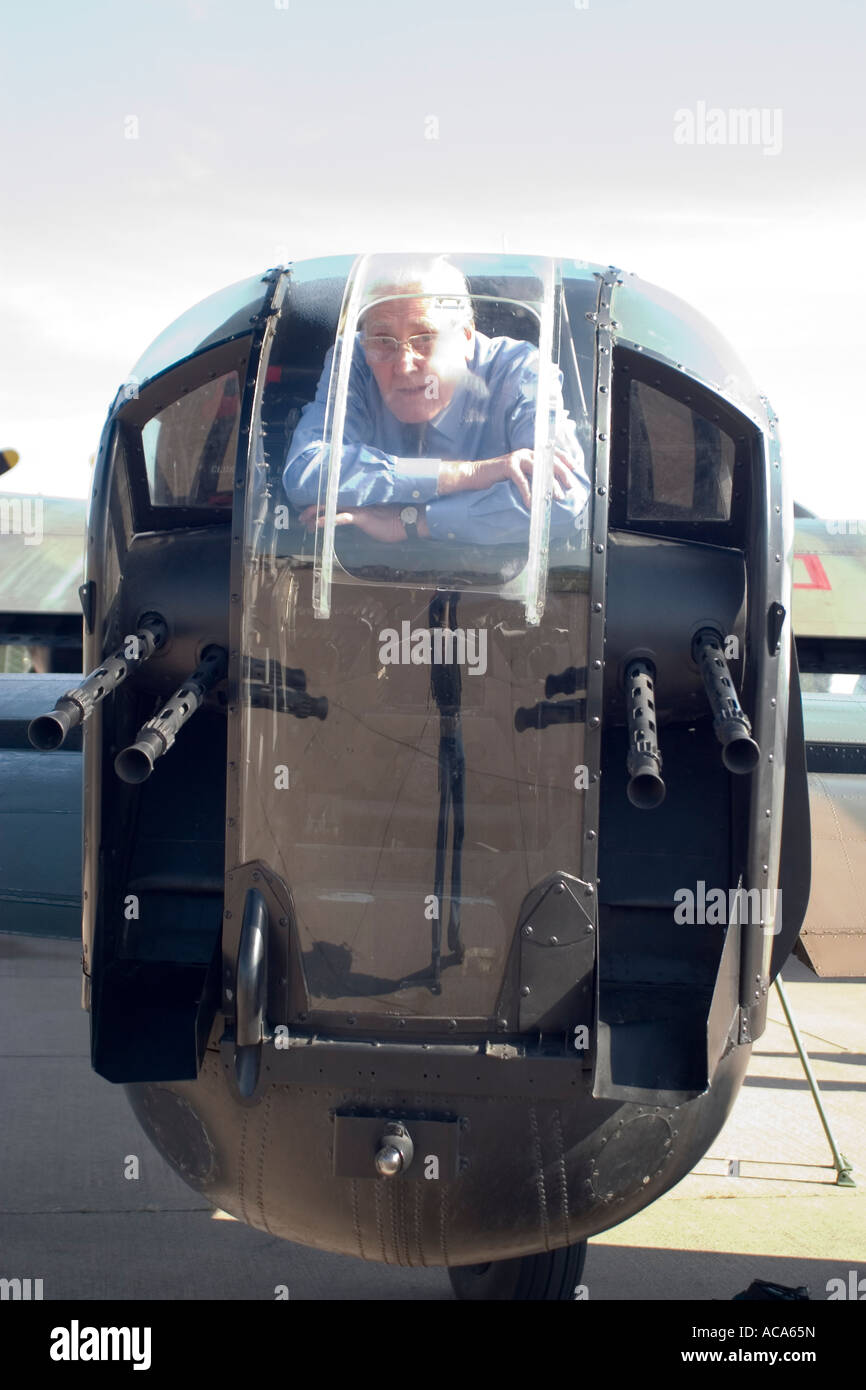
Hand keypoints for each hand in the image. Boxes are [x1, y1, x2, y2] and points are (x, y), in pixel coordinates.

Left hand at [298, 503, 412, 543]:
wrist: (409, 519)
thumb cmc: (395, 520)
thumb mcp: (376, 517)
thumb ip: (365, 514)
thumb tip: (359, 517)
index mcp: (358, 500)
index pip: (335, 498)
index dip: (321, 503)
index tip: (310, 511)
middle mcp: (355, 500)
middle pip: (329, 500)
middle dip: (313, 508)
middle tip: (302, 516)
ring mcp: (358, 507)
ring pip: (331, 507)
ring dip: (315, 514)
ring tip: (305, 521)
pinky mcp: (362, 517)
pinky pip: (341, 517)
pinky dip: (327, 520)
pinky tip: (317, 523)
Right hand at [437, 449, 580, 507]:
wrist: (475, 476)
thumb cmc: (498, 479)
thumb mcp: (520, 477)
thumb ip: (533, 477)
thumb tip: (551, 489)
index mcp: (530, 454)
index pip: (553, 454)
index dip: (566, 460)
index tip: (576, 470)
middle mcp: (526, 453)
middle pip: (550, 461)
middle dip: (562, 475)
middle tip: (570, 488)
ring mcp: (517, 458)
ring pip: (539, 470)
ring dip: (549, 485)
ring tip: (555, 498)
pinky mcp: (507, 466)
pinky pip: (522, 480)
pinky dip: (528, 493)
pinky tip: (531, 503)